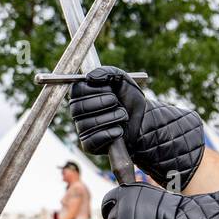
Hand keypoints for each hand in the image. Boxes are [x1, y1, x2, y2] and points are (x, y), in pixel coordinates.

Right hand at [69, 65, 205, 189]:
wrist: (142, 119)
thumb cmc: (128, 98)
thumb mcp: (121, 79)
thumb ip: (107, 72)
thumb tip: (90, 77)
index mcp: (81, 95)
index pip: (76, 91)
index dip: (94, 89)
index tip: (109, 88)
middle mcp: (78, 113)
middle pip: (79, 108)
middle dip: (103, 103)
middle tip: (116, 102)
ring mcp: (83, 129)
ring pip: (88, 124)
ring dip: (111, 117)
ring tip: (123, 115)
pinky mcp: (89, 145)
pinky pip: (93, 140)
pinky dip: (109, 134)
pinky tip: (119, 130)